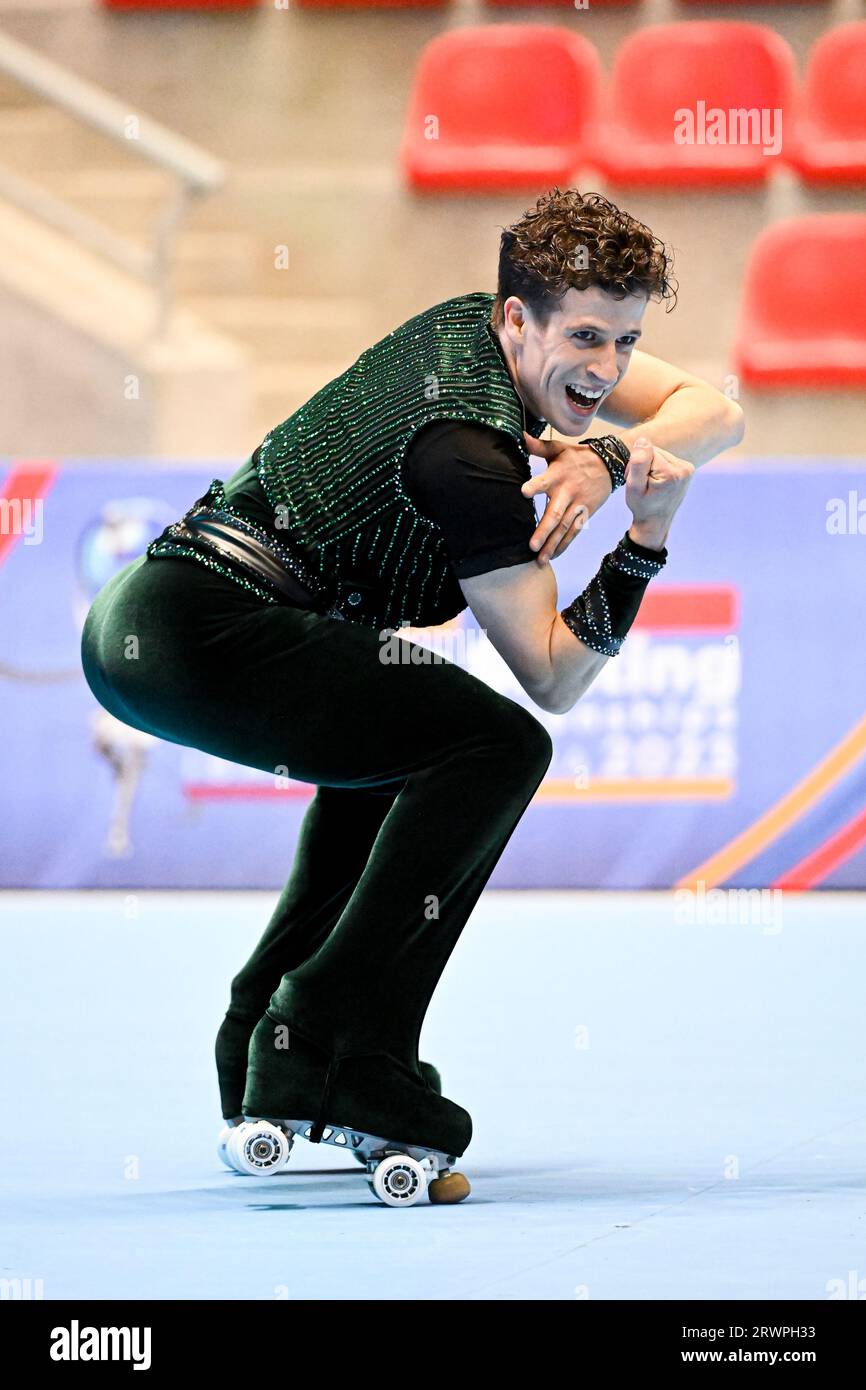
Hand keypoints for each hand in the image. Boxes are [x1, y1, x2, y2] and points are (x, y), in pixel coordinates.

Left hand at [520, 432, 612, 563]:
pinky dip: (564, 545)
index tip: (523, 492)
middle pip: (555, 514)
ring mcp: (578, 506)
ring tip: (540, 560)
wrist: (610, 464)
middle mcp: (568, 492)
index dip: (535, 486)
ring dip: (553, 545)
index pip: (545, 480)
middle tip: (532, 545)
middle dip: (544, 530)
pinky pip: (574, 532)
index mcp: (558, 475)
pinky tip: (554, 556)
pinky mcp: (585, 514)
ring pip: (565, 528)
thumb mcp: (559, 449)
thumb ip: (539, 446)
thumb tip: (519, 435)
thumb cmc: (577, 457)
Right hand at [625, 437, 693, 550]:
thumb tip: (643, 440)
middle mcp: (685, 469)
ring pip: (660, 454)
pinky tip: (657, 482)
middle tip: (642, 483)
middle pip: (656, 451)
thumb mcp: (634, 487)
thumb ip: (638, 463)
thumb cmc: (642, 506)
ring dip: (651, 466)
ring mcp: (688, 469)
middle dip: (645, 464)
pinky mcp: (688, 469)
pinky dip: (659, 467)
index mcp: (672, 473)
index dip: (637, 464)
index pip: (648, 452)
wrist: (655, 522)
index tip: (637, 481)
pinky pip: (667, 459)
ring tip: (649, 484)